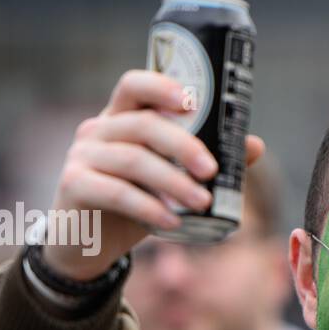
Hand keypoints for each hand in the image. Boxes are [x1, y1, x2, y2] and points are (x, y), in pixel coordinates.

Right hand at [44, 70, 265, 280]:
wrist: (85, 243)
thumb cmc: (133, 205)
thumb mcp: (168, 181)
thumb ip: (205, 161)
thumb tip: (254, 145)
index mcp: (120, 118)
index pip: (134, 86)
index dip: (161, 86)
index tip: (192, 101)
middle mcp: (97, 129)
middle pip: (142, 125)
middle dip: (183, 146)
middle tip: (212, 171)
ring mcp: (82, 156)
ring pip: (132, 160)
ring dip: (173, 181)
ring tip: (202, 203)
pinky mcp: (74, 186)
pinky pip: (116, 192)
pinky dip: (148, 207)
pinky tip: (172, 221)